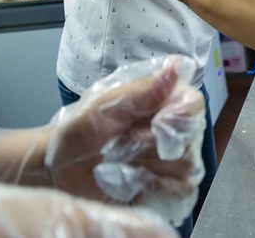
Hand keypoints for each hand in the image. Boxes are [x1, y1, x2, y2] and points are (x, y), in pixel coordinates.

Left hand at [0, 56, 204, 226]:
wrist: (60, 169)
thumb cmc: (77, 132)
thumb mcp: (104, 105)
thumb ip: (142, 90)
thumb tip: (175, 66)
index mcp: (160, 102)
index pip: (194, 103)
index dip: (180, 114)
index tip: (157, 121)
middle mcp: (170, 130)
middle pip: (191, 138)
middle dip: (155, 144)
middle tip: (124, 142)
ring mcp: (169, 160)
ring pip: (187, 165)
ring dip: (151, 166)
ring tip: (123, 161)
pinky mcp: (164, 186)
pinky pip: (181, 188)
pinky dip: (157, 186)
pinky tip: (133, 180)